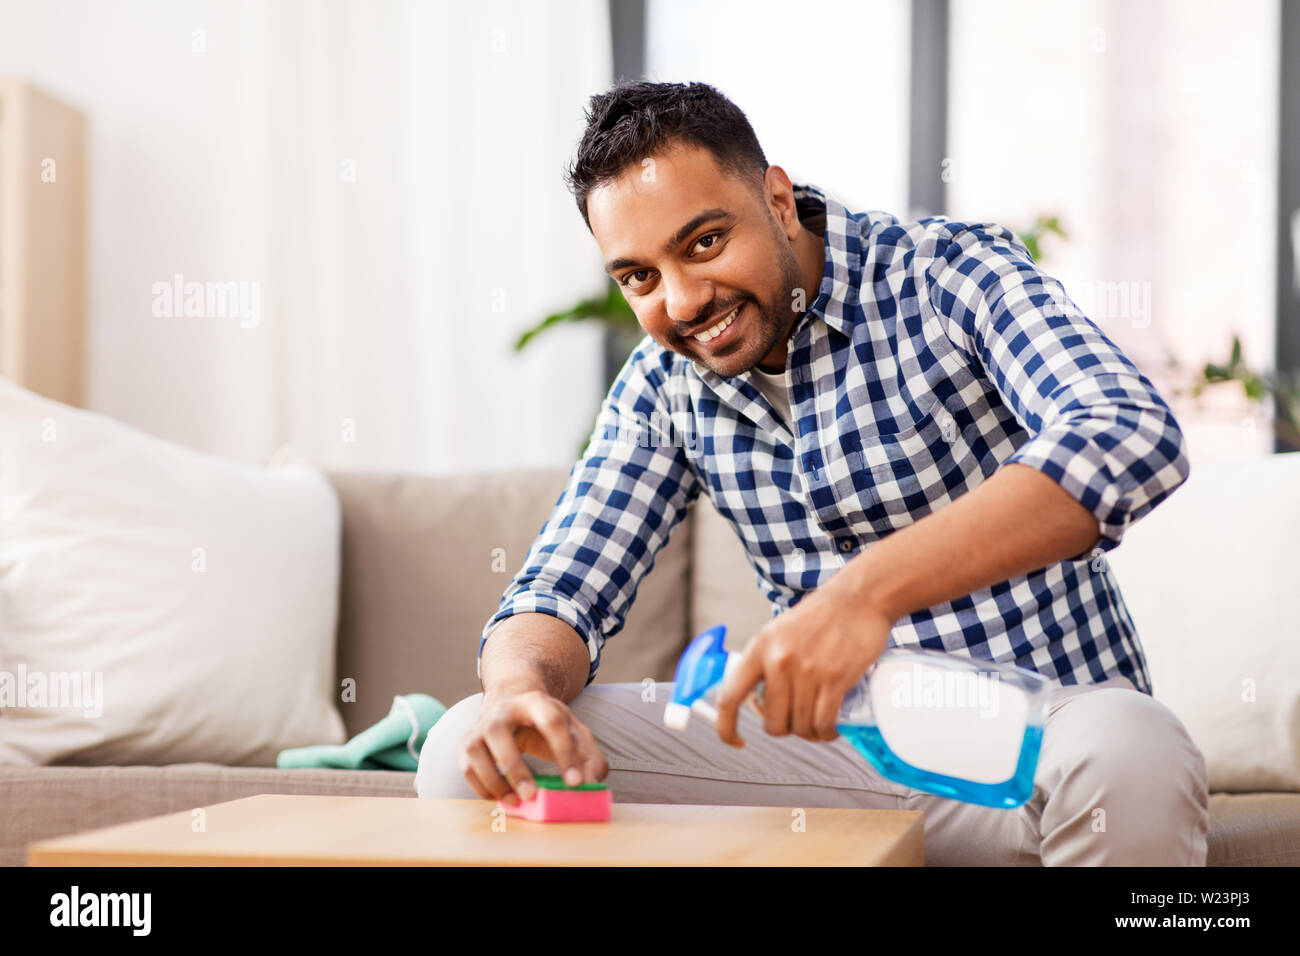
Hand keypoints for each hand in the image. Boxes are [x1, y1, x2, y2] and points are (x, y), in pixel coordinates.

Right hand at [458, 689, 609, 804]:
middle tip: (532, 796)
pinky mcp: (468, 743)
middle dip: (515, 768)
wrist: (514, 704)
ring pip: (475, 751)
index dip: (564, 752)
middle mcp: (503, 710)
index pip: (551, 721)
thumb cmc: (548, 724)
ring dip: (493, 780)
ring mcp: (481, 726)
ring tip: (516, 802)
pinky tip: (501, 798)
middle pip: (499, 733)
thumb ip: (589, 758)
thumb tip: (590, 785)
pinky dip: (481, 787)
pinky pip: (467, 767)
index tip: (574, 783)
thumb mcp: (574, 732)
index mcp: (536, 702)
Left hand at [715, 577, 894, 746]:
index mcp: (759, 648)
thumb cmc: (821, 616)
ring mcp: (807, 671)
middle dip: (785, 728)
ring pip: (800, 726)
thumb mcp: (780, 632)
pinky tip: (830, 730)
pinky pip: (823, 722)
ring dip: (810, 733)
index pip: (729, 697)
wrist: (859, 597)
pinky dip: (826, 733)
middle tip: (798, 719)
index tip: (736, 741)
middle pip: (772, 722)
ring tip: (818, 724)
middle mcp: (779, 661)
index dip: (726, 728)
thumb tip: (756, 699)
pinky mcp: (835, 678)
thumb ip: (766, 661)